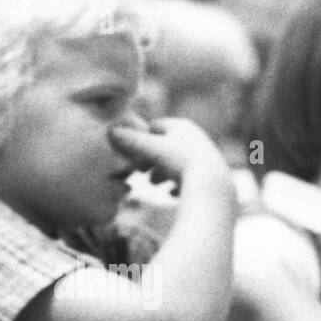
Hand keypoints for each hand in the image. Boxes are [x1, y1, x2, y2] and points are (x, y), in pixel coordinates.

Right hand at [108, 117, 229, 192]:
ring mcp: (204, 157)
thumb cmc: (180, 162)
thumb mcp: (152, 150)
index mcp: (182, 126)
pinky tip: (171, 194)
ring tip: (154, 184)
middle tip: (139, 172)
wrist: (211, 183)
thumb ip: (131, 141)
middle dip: (151, 159)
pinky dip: (178, 185)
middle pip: (166, 146)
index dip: (141, 140)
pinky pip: (190, 179)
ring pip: (177, 163)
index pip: (155, 127)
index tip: (131, 154)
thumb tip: (109, 130)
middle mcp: (195, 138)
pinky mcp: (210, 176)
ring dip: (163, 172)